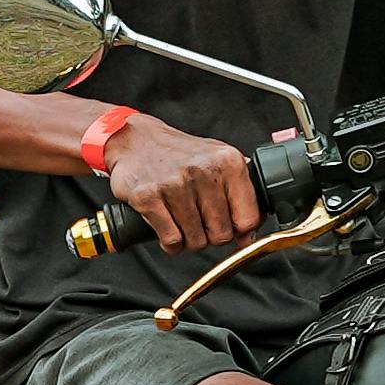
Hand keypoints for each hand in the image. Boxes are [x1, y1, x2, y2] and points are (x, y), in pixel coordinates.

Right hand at [106, 113, 261, 249]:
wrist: (135, 141)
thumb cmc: (179, 155)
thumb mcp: (217, 161)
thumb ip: (240, 194)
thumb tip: (249, 235)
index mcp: (228, 162)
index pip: (248, 219)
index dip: (239, 231)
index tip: (229, 226)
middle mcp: (203, 171)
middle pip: (221, 235)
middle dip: (211, 236)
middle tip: (200, 222)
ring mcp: (175, 184)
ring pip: (196, 241)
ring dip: (189, 240)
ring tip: (182, 221)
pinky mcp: (148, 197)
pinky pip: (171, 240)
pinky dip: (171, 243)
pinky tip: (168, 228)